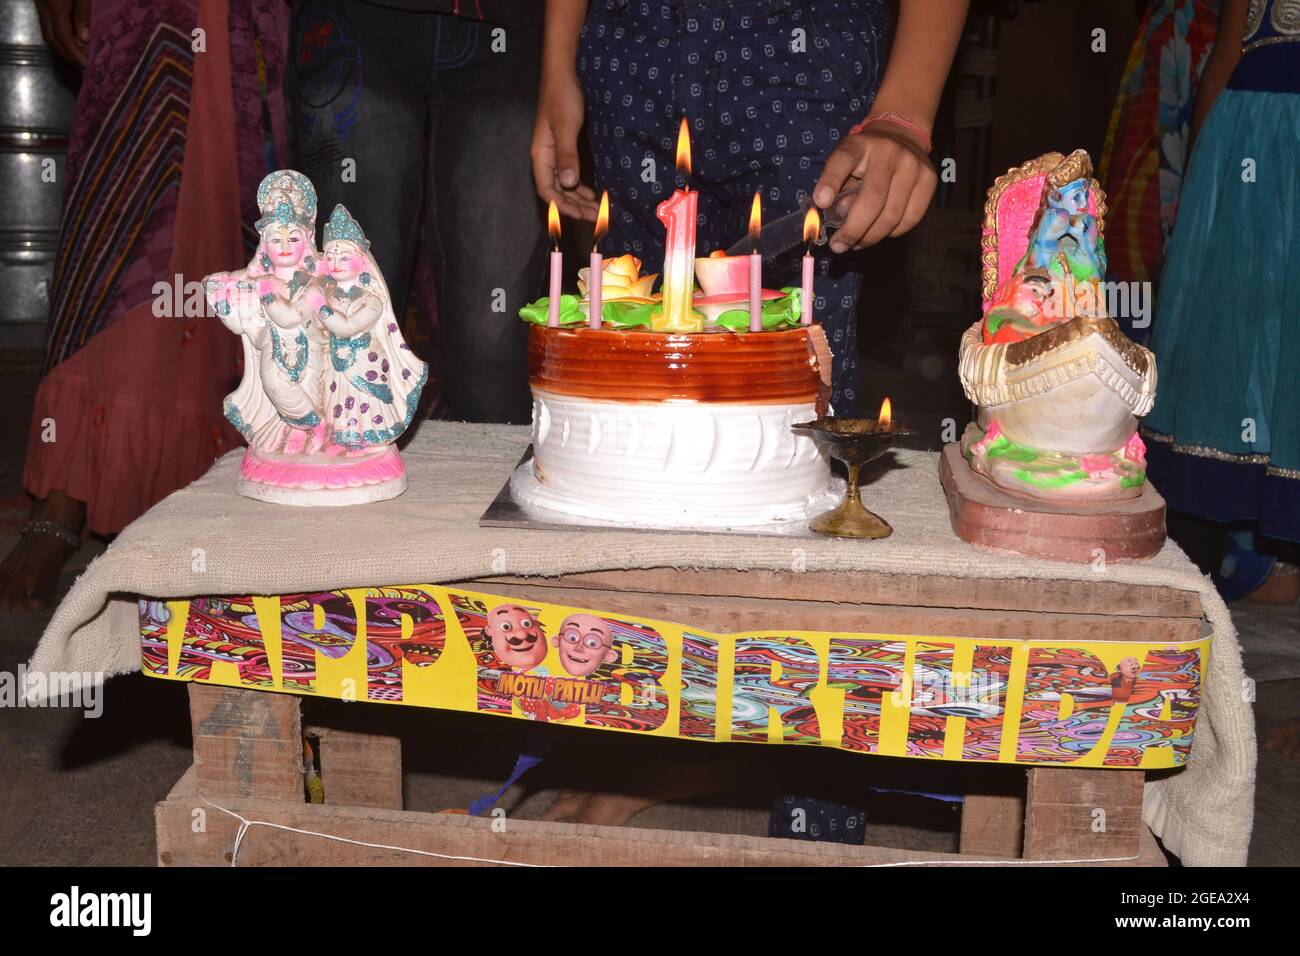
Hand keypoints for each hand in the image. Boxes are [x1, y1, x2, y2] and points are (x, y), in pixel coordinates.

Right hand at [35, 0, 91, 66]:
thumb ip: (82, 14)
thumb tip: (84, 39)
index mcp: (54, 3)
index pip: (62, 34)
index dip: (73, 52)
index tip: (85, 63)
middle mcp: (42, 5)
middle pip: (51, 36)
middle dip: (67, 54)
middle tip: (83, 64)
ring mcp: (39, 3)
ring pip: (47, 31)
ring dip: (62, 47)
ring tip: (79, 55)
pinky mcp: (40, 2)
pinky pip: (47, 24)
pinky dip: (58, 37)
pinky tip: (71, 41)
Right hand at [531, 69, 596, 220]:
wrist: (564, 73)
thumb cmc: (562, 97)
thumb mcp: (566, 126)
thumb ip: (567, 155)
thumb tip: (568, 184)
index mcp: (541, 156)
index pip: (548, 191)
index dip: (564, 207)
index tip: (582, 216)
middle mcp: (546, 159)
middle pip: (557, 192)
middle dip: (575, 207)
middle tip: (596, 217)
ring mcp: (555, 154)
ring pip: (564, 186)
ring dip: (578, 199)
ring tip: (596, 209)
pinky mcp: (564, 148)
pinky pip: (570, 175)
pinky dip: (580, 187)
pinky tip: (591, 192)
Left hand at [813, 127, 936, 251]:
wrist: (902, 136)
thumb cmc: (866, 157)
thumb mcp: (845, 163)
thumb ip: (838, 187)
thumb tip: (840, 220)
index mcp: (859, 145)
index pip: (843, 160)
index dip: (830, 182)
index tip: (821, 202)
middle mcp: (888, 152)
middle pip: (872, 201)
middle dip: (853, 231)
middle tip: (839, 246)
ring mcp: (913, 165)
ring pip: (892, 216)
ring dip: (871, 237)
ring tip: (857, 243)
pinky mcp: (929, 180)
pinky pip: (910, 219)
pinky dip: (892, 232)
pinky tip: (880, 232)